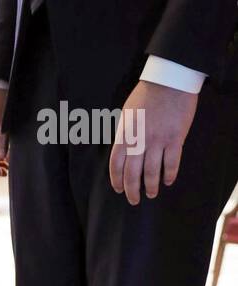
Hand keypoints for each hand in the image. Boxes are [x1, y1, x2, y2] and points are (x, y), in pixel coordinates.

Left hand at [109, 80, 197, 205]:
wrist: (170, 80)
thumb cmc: (146, 95)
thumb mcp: (127, 114)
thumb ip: (124, 135)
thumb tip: (122, 154)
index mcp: (125, 134)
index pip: (116, 164)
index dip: (117, 180)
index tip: (119, 189)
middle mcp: (140, 140)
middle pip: (133, 173)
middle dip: (132, 190)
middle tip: (134, 200)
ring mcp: (158, 140)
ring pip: (152, 172)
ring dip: (151, 186)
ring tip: (151, 193)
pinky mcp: (175, 138)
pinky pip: (171, 163)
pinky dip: (169, 175)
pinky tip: (168, 180)